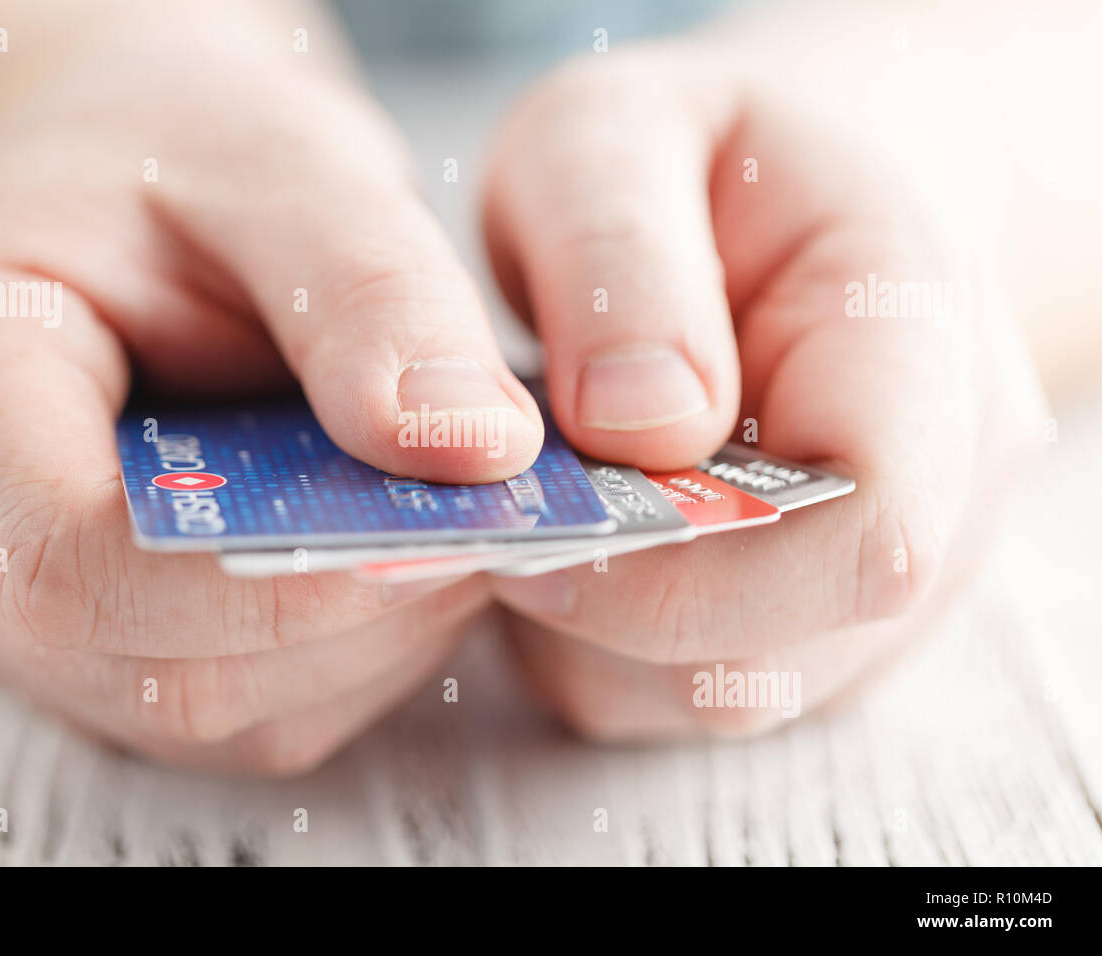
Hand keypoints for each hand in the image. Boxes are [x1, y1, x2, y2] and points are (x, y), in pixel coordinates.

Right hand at [0, 40, 536, 773]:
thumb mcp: (286, 170)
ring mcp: (19, 607)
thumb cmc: (182, 157)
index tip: (431, 537)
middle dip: (344, 615)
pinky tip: (400, 554)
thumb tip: (477, 449)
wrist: (136, 190)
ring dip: (364, 640)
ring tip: (455, 525)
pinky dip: (348, 652)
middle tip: (490, 525)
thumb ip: (375, 295)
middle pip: (147, 667)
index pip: (58, 559)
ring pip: (208, 711)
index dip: (255, 582)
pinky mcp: (105, 645)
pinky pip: (239, 712)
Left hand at [481, 44, 1046, 737]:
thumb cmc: (689, 162)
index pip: (866, 527)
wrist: (767, 203)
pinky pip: (691, 689)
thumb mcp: (610, 140)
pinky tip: (586, 536)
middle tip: (514, 511)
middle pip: (786, 640)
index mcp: (913, 330)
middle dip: (616, 607)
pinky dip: (605, 644)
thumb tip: (637, 423)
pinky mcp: (813, 617)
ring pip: (726, 689)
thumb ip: (616, 258)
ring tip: (554, 503)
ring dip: (599, 632)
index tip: (543, 534)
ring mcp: (882, 565)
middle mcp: (938, 475)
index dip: (691, 569)